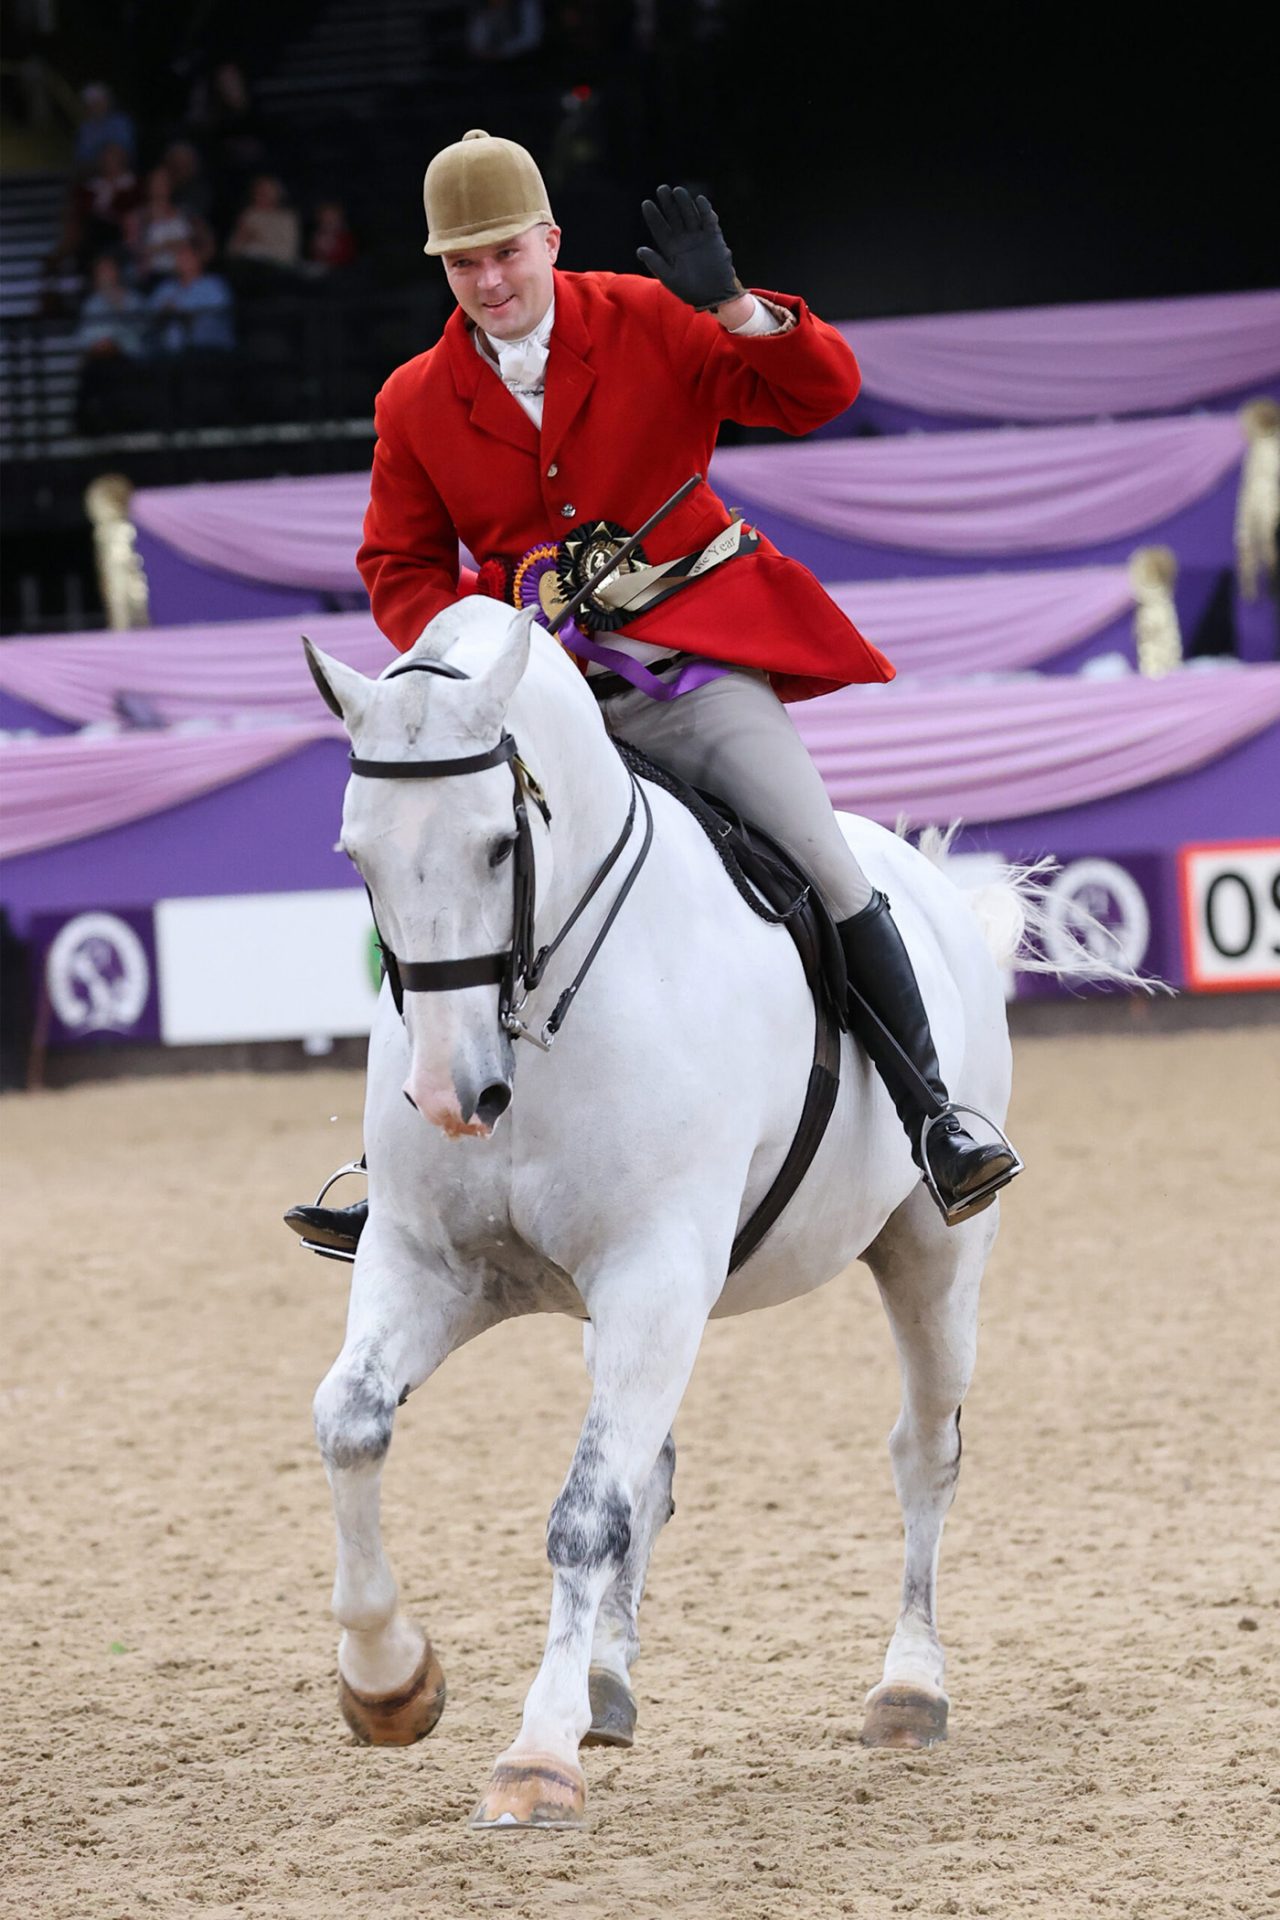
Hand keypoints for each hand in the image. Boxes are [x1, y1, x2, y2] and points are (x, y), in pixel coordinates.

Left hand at [637, 185, 743, 311]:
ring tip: (677, 191)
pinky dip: (705, 211)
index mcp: (671, 248)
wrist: (714, 296)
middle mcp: (683, 239)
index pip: (660, 228)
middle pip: (674, 217)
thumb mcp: (670, 278)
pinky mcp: (713, 237)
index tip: (646, 203)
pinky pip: (709, 221)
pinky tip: (699, 200)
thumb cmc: (690, 290)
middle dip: (668, 203)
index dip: (653, 216)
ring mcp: (698, 236)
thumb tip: (640, 250)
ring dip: (684, 203)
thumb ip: (656, 263)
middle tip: (662, 189)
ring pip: (690, 215)